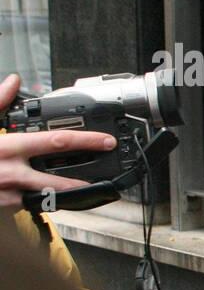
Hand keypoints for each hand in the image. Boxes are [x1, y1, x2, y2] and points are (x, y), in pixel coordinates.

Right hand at [0, 73, 117, 209]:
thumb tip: (11, 82)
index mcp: (7, 148)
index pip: (56, 141)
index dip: (86, 140)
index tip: (106, 141)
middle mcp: (12, 174)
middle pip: (61, 178)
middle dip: (87, 177)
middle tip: (106, 175)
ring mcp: (9, 194)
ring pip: (48, 195)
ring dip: (66, 191)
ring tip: (84, 186)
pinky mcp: (4, 207)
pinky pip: (30, 203)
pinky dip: (40, 197)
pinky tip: (46, 192)